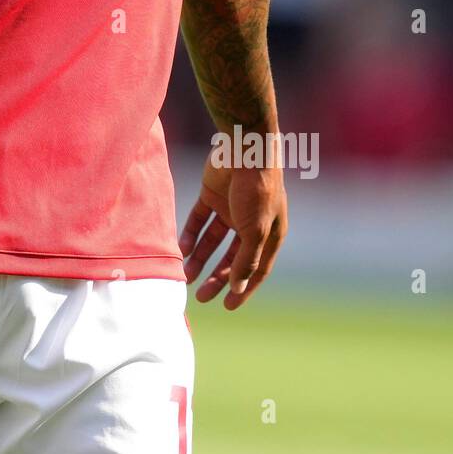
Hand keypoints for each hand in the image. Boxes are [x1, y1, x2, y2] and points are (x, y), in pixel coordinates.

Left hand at [178, 149, 286, 309]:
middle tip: (201, 297)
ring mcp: (231, 207)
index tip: (228, 306)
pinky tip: (181, 250)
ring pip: (213, 240)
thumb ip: (246, 260)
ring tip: (186, 277)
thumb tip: (237, 287)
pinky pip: (199, 219)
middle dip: (218, 277)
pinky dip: (190, 233)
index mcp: (271, 233)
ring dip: (201, 258)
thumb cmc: (257, 190)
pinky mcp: (213, 194)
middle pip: (232, 257)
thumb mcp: (255, 230)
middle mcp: (251, 222)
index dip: (244, 288)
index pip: (257, 268)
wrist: (245, 147)